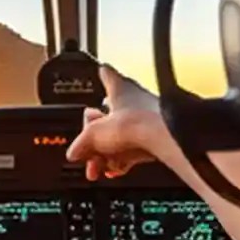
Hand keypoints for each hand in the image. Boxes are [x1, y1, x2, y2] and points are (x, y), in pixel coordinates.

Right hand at [66, 65, 174, 180]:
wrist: (166, 138)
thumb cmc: (137, 123)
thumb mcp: (94, 134)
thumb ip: (81, 143)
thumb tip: (73, 152)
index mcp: (120, 89)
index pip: (108, 75)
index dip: (102, 74)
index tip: (101, 70)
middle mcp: (135, 101)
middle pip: (109, 117)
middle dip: (95, 137)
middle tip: (85, 151)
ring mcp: (146, 120)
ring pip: (120, 137)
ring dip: (106, 154)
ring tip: (97, 167)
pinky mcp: (154, 139)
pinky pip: (133, 150)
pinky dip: (122, 161)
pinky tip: (113, 170)